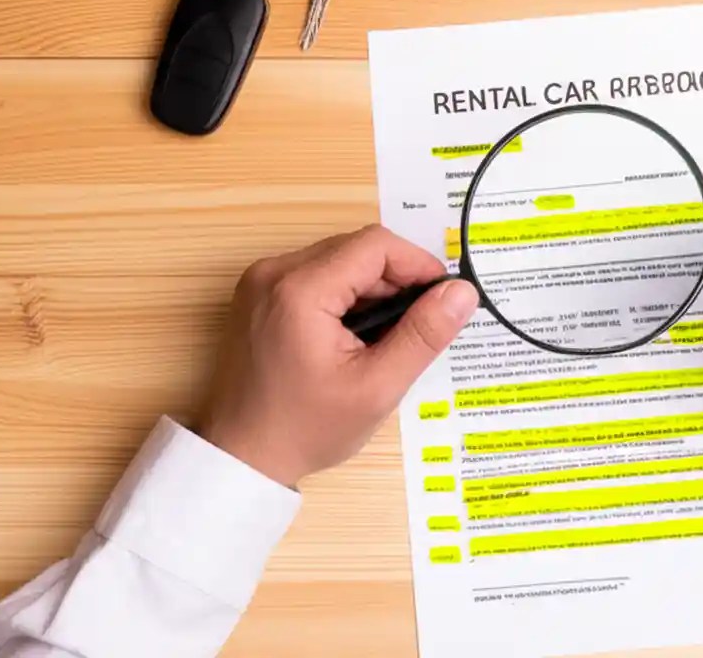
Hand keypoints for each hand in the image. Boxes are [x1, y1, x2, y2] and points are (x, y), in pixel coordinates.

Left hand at [198, 226, 479, 485]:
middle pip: (356, 249)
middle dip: (396, 280)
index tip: (443, 298)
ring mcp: (261, 282)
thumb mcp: (377, 386)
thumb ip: (423, 334)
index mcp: (300, 290)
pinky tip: (356, 337)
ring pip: (338, 261)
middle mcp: (274, 273)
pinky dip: (345, 297)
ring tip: (386, 338)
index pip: (375, 245)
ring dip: (371, 289)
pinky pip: (315, 276)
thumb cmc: (305, 428)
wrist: (240, 457)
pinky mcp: (258, 296)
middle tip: (418, 326)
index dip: (418, 264)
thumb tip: (462, 293)